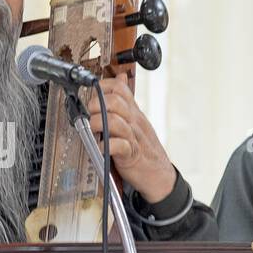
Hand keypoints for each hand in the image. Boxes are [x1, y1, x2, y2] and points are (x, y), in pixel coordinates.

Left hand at [87, 73, 177, 201]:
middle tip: (92, 116)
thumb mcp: (137, 119)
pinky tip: (102, 148)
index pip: (119, 87)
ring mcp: (133, 137)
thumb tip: (120, 78)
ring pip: (113, 121)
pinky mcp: (131, 155)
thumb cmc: (144, 147)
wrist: (160, 175)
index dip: (102, 88)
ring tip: (95, 131)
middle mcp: (134, 121)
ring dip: (98, 125)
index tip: (95, 96)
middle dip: (97, 106)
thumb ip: (126, 100)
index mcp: (134, 112)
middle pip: (115, 101)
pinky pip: (118, 146)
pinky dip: (105, 147)